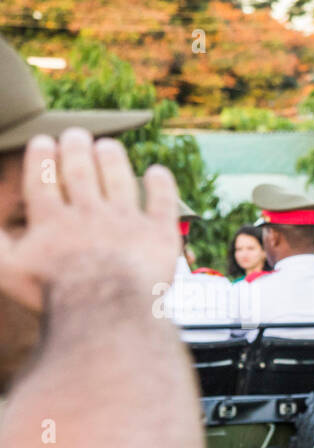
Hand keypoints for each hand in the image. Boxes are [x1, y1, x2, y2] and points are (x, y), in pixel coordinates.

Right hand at [0, 130, 177, 315]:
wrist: (108, 312)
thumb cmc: (54, 294)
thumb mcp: (8, 269)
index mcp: (52, 219)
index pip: (44, 179)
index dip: (43, 157)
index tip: (43, 141)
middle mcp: (89, 213)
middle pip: (81, 171)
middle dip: (77, 147)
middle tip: (77, 134)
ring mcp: (127, 222)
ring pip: (120, 179)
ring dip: (113, 158)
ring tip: (108, 145)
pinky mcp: (159, 235)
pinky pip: (163, 203)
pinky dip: (161, 185)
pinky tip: (158, 171)